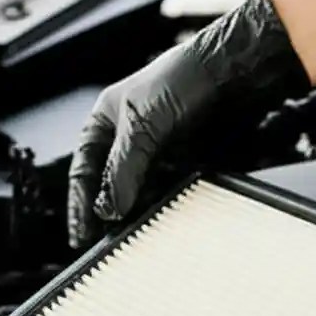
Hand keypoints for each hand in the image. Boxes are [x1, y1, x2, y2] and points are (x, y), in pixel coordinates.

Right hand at [66, 0, 309, 247]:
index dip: (79, 203)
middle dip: (106, 213)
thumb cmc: (184, 77)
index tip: (81, 234)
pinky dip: (161, 206)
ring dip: (134, 213)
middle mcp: (129, 137)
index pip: (84, 169)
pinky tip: (159, 220)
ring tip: (129, 237)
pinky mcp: (185, 160)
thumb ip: (124, 167)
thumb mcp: (143, 123)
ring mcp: (158, 150)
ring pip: (139, 191)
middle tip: (103, 243)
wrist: (235, 72)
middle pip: (109, 184)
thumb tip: (108, 207)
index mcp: (107, 121)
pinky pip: (168, 190)